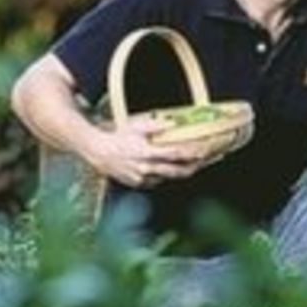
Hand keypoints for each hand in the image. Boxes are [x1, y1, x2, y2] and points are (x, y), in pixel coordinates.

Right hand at [81, 115, 216, 188]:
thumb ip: (155, 125)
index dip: (193, 153)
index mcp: (148, 152)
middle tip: (207, 160)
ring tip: (195, 164)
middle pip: (178, 171)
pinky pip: (157, 181)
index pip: (177, 154)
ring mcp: (143, 178)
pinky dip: (166, 175)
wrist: (99, 153)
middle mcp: (147, 168)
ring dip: (183, 171)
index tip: (206, 150)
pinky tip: (172, 169)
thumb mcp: (136, 126)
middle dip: (195, 166)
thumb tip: (172, 122)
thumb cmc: (117, 137)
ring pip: (169, 177)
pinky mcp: (139, 184)